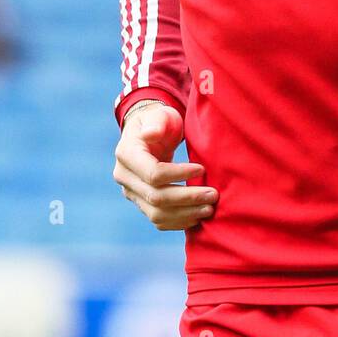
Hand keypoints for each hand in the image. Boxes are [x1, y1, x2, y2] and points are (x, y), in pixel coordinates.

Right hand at [113, 102, 217, 230]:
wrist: (151, 134)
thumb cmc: (159, 121)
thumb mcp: (159, 114)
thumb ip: (156, 122)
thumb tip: (151, 134)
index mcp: (126, 154)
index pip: (153, 173)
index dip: (178, 174)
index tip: (202, 169)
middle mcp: (124, 177)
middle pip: (156, 197)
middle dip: (187, 198)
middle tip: (213, 195)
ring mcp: (131, 192)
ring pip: (156, 214)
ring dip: (185, 214)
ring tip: (209, 209)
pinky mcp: (141, 203)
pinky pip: (158, 220)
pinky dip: (178, 222)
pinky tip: (198, 217)